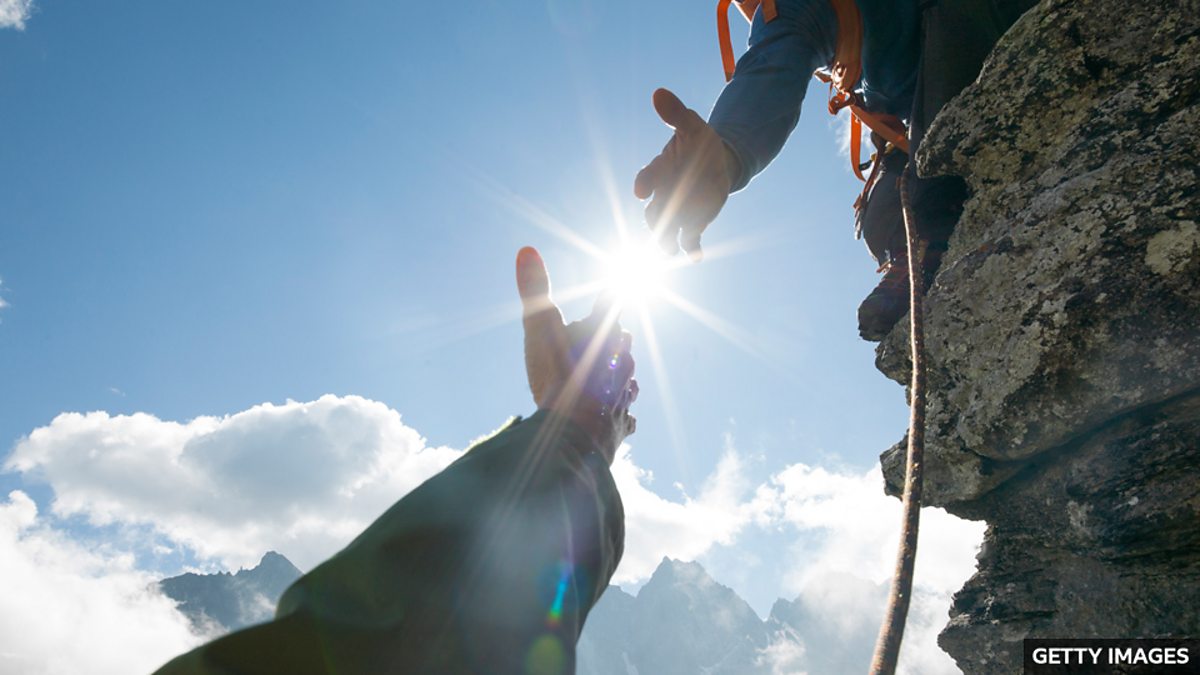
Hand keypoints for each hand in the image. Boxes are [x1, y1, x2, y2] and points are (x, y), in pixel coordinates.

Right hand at [516, 247, 636, 459]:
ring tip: (608, 377)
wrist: (574, 434)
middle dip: (613, 337)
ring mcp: (626, 392)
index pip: (609, 302)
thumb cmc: (557, 377)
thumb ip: (534, 289)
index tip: (618, 283)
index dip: (609, 294)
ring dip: (618, 374)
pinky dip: (620, 412)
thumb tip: (526, 248)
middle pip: (623, 340)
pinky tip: (618, 416)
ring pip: (628, 377)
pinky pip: (627, 414)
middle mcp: (624, 359)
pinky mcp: (624, 421)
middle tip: (608, 332)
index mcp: (605, 331)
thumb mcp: (539, 328)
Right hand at [634, 88, 737, 261]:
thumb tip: (659, 92)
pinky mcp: (692, 223)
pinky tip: (696, 257)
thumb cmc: (699, 143)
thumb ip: (675, 113)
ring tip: (669, 250)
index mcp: (661, 170)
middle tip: (658, 229)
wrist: (716, 162)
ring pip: (665, 230)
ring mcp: (677, 211)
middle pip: (653, 211)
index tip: (640, 190)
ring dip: (666, 241)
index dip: (644, 183)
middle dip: (655, 220)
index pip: (648, 177)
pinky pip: (687, 239)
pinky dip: (690, 249)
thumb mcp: (692, 125)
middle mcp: (664, 194)